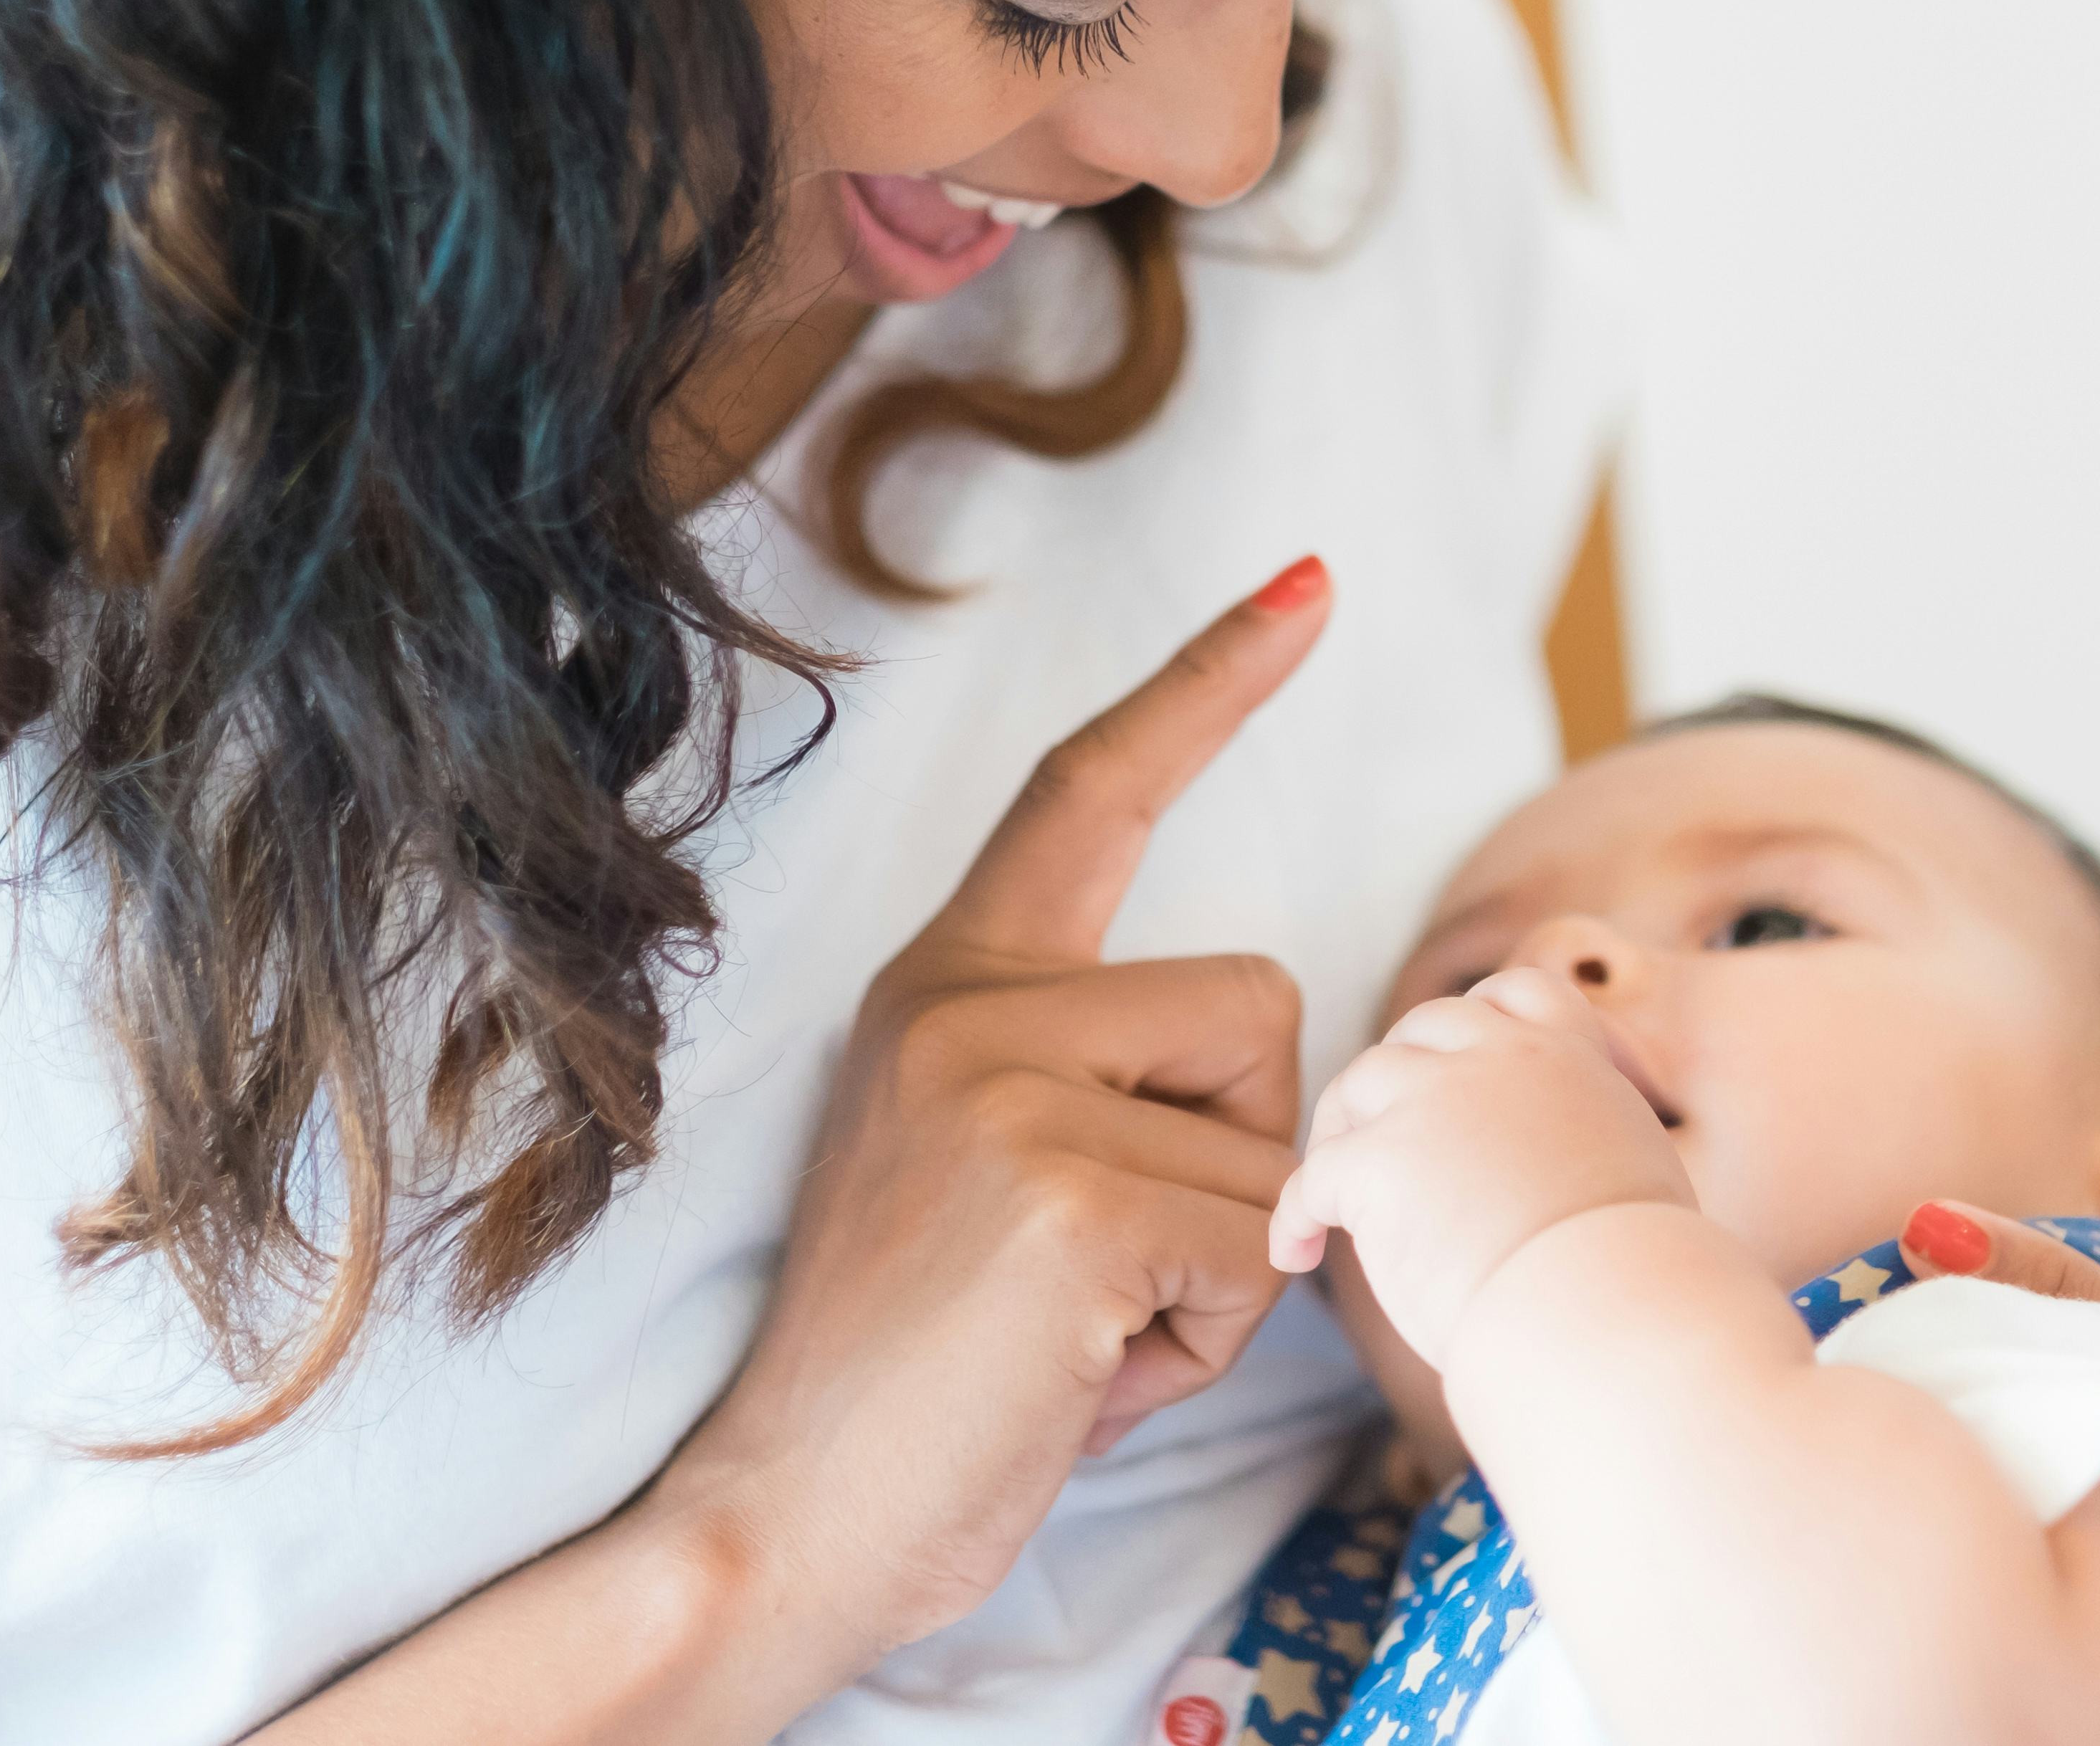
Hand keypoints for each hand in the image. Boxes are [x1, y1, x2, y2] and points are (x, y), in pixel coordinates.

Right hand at [645, 560, 1333, 1694]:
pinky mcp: (1065, 1198)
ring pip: (1278, 1135)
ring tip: (1085, 1326)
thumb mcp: (1008, 1167)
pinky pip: (1256, 1243)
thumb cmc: (935, 1369)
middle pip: (1263, 1003)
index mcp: (948, 979)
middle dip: (1238, 1154)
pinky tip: (1082, 1376)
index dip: (1211, 678)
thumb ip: (1113, 1076)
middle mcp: (964, 1001)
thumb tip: (1284, 1049)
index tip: (1313, 580)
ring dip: (1225, 1261)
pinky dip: (1204, 1340)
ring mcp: (1006, 1091)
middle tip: (1099, 1270)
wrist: (785, 1519)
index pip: (1090, 784)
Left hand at [1270, 967, 1693, 1365]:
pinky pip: (1313, 1175)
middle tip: (1392, 1147)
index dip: (1485, 1024)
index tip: (1473, 1074)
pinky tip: (1298, 1254)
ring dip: (1345, 1132)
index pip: (1518, 991)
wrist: (1603, 1303)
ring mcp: (1432, 1100)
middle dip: (1402, 1079)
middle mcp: (1497, 1057)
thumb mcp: (1640, 1173)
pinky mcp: (1379, 1159)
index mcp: (1570, 1058)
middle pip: (1423, 1029)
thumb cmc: (1638, 1274)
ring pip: (1359, 1084)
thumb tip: (1575, 1188)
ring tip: (1337, 1200)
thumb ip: (1594, 1148)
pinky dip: (1296, 1213)